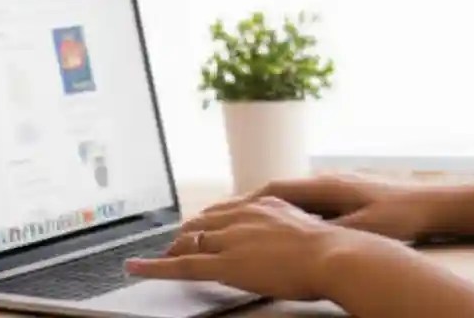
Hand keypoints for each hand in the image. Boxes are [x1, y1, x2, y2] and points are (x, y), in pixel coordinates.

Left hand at [125, 195, 384, 300]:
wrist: (335, 255)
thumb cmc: (333, 249)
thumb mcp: (310, 228)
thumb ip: (291, 227)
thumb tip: (292, 236)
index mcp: (265, 204)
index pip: (225, 210)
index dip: (207, 222)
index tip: (199, 229)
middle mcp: (244, 214)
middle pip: (202, 222)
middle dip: (185, 235)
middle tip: (174, 246)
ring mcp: (233, 238)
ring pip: (189, 241)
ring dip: (172, 250)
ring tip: (156, 260)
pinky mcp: (226, 263)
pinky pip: (182, 265)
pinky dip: (155, 267)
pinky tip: (138, 268)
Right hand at [202, 173, 439, 242]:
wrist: (433, 202)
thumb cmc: (400, 214)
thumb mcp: (363, 227)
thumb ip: (330, 231)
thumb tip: (300, 237)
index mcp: (327, 186)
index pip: (277, 189)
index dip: (247, 201)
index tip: (221, 213)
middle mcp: (327, 181)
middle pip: (276, 191)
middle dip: (245, 203)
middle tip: (213, 216)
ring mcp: (336, 187)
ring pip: (289, 196)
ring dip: (262, 206)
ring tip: (235, 220)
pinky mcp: (346, 196)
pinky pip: (304, 202)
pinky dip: (285, 211)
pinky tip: (277, 224)